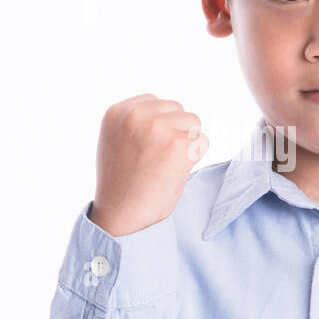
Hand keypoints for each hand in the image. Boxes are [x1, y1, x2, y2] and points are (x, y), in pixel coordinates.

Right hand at [88, 94, 207, 236]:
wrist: (120, 215)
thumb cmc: (122, 184)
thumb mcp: (116, 140)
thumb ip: (136, 122)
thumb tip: (169, 113)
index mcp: (117, 111)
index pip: (156, 103)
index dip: (159, 128)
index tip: (147, 150)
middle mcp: (136, 114)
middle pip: (177, 109)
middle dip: (174, 132)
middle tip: (158, 160)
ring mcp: (158, 127)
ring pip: (192, 122)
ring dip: (186, 143)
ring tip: (165, 165)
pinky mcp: (178, 144)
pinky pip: (202, 142)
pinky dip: (194, 157)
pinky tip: (174, 172)